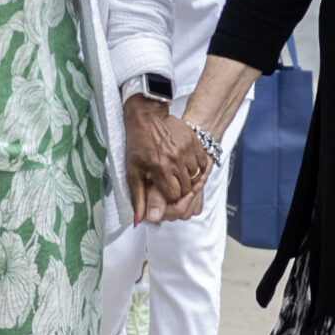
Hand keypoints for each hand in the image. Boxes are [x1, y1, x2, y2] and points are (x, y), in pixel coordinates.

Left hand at [123, 97, 206, 224]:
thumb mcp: (132, 171)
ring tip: (176, 175)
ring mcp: (187, 150)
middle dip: (178, 191)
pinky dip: (196, 170)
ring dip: (188, 181)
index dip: (169, 198)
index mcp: (160, 168)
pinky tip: (185, 167)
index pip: (174, 196)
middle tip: (170, 185)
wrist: (147, 116)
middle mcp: (176, 160)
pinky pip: (202, 165)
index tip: (164, 194)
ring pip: (196, 178)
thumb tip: (141, 218)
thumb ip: (138, 197)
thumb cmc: (138, 144)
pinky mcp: (194, 143)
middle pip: (186, 189)